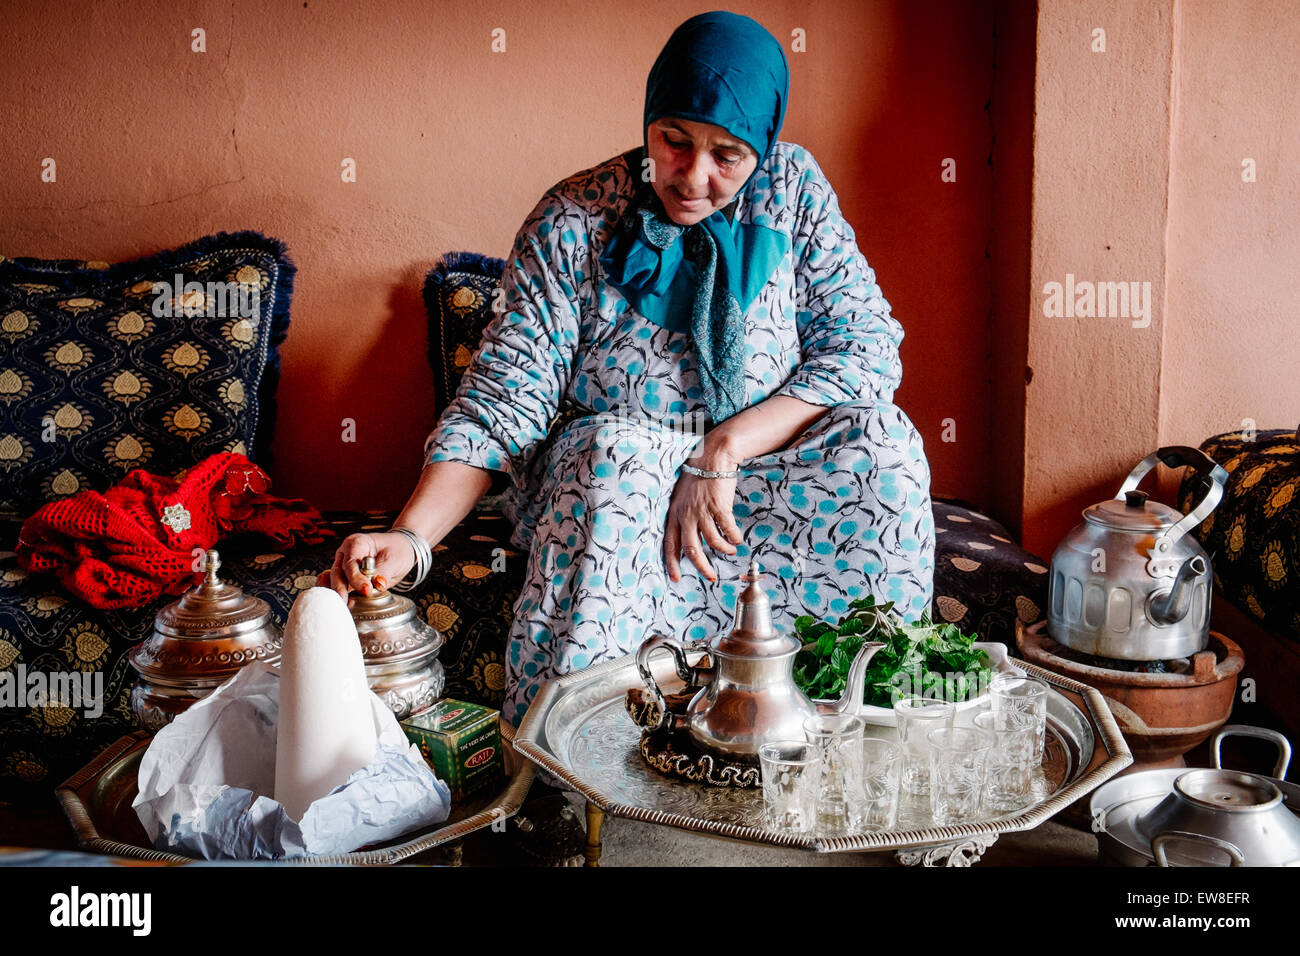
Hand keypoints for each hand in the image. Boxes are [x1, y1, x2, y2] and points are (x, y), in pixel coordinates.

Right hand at [317, 532, 415, 600]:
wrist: (399, 551)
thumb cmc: (396, 549)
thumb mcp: (395, 558)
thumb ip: (384, 572)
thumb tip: (378, 585)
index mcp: (356, 543)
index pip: (350, 562)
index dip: (355, 578)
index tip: (366, 590)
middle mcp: (345, 554)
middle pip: (337, 572)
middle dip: (340, 589)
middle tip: (347, 603)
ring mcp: (343, 567)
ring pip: (333, 581)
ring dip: (337, 594)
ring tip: (343, 607)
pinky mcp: (346, 580)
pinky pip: (336, 587)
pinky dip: (337, 596)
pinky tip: (339, 605)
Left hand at [663, 468, 742, 583]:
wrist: (711, 457)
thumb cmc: (698, 477)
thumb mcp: (682, 498)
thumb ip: (683, 517)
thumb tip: (691, 539)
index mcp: (674, 514)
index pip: (670, 544)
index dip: (672, 563)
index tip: (676, 578)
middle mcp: (686, 515)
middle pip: (692, 549)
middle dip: (702, 567)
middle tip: (711, 577)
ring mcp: (702, 511)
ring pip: (712, 542)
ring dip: (723, 550)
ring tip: (730, 551)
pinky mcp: (719, 506)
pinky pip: (728, 530)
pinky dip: (734, 538)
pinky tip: (737, 539)